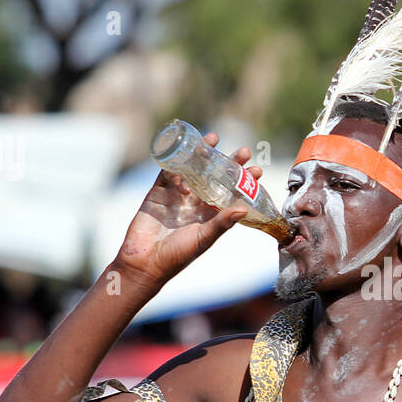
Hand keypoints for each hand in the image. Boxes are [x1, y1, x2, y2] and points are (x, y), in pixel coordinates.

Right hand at [114, 132, 262, 285]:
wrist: (145, 262)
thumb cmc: (177, 256)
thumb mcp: (204, 238)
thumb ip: (222, 223)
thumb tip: (245, 208)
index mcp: (210, 214)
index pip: (230, 193)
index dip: (243, 182)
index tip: (257, 170)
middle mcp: (195, 202)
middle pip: (214, 177)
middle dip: (227, 163)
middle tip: (243, 151)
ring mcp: (177, 195)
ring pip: (192, 170)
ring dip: (202, 155)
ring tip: (214, 139)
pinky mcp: (158, 191)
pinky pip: (168, 172)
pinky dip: (176, 162)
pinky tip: (187, 153)